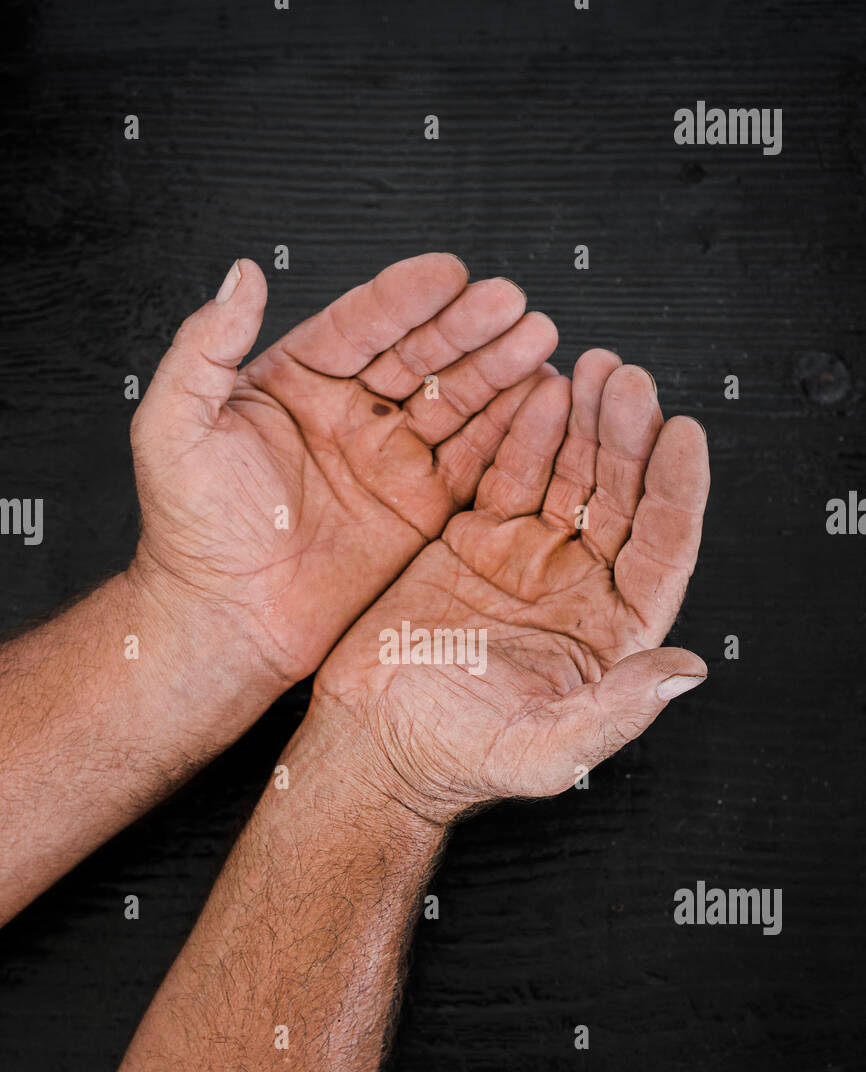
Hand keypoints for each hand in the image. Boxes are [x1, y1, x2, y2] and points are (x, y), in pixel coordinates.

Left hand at [129, 254, 556, 688]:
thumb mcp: (173, 427)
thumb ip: (204, 347)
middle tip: (513, 303)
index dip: (404, 298)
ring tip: (541, 340)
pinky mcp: (422, 509)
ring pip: (456, 402)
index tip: (447, 273)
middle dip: (469, 328)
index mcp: (298, 382)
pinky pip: (473, 464)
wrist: (225, 622)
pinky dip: (509, 434)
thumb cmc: (188, 531)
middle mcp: (351, 414)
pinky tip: (540, 399)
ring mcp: (391, 461)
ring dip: (500, 369)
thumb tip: (242, 273)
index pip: (360, 325)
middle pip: (420, 356)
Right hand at [313, 352, 709, 820]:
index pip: (662, 550)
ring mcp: (527, 558)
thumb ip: (618, 710)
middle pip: (620, 497)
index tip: (682, 435)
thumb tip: (688, 669)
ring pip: (569, 474)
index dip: (677, 491)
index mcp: (611, 634)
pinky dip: (522, 432)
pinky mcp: (476, 539)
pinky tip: (535, 390)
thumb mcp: (546, 749)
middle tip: (623, 378)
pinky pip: (508, 473)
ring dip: (581, 421)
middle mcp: (578, 588)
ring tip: (587, 368)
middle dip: (626, 435)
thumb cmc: (457, 757)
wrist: (372, 742)